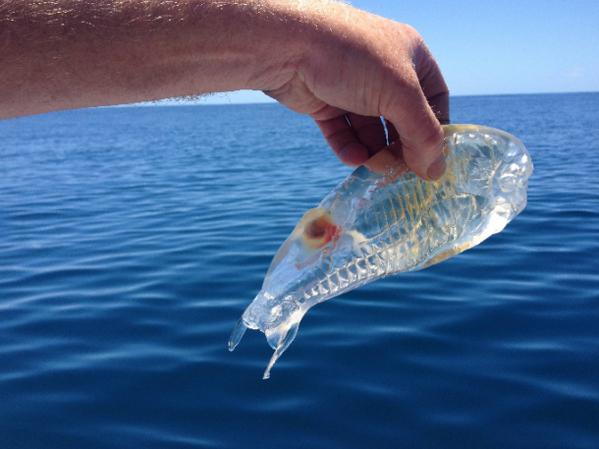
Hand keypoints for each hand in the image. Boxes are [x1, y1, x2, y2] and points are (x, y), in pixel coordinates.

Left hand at [265, 4, 448, 179]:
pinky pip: (343, 132)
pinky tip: (353, 159)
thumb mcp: (400, 94)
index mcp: (411, 57)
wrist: (289, 44)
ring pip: (370, 130)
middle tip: (399, 172)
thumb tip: (435, 172)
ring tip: (374, 168)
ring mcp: (352, 87)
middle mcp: (383, 71)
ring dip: (374, 152)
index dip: (435, 131)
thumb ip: (423, 134)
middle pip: (402, 120)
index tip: (431, 161)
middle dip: (401, 147)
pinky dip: (349, 148)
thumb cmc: (354, 57)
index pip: (434, 101)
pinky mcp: (324, 102)